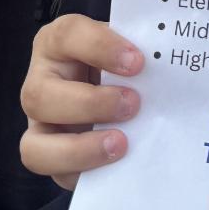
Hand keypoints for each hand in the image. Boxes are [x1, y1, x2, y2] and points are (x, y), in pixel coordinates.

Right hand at [18, 14, 143, 189]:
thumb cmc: (124, 65)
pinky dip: (86, 172)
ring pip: (35, 145)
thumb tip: (174, 61)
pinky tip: (117, 165)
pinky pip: (57, 174)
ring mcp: (41, 125)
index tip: (137, 62)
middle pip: (39, 95)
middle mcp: (40, 83)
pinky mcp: (50, 158)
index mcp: (58, 43)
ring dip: (79, 148)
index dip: (100, 47)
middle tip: (133, 104)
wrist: (120, 91)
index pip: (67, 35)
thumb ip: (142, 52)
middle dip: (90, 104)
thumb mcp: (129, 48)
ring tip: (120, 144)